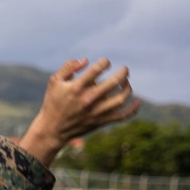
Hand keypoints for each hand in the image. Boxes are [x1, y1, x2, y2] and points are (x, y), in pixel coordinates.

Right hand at [20, 58, 141, 165]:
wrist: (52, 129)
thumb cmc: (53, 102)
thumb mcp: (54, 81)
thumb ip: (68, 66)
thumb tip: (86, 60)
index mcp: (77, 88)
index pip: (98, 69)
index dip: (105, 62)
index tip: (105, 64)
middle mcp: (88, 99)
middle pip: (114, 82)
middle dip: (123, 72)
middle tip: (125, 70)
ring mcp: (96, 112)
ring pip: (121, 98)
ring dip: (128, 87)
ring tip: (126, 83)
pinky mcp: (100, 122)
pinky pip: (122, 116)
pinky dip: (133, 109)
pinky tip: (138, 101)